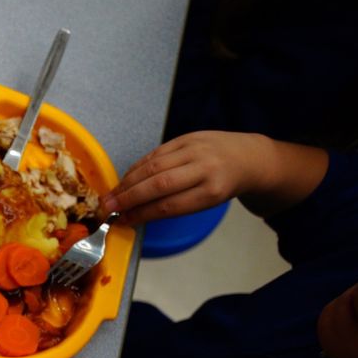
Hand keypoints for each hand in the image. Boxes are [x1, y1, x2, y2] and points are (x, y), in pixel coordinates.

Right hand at [103, 131, 269, 223]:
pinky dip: (137, 166)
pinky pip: (156, 152)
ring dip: (128, 181)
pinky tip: (126, 178)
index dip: (143, 213)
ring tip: (112, 195)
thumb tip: (135, 214)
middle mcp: (205, 168)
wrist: (250, 156)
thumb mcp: (208, 201)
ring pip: (154, 166)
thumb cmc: (224, 184)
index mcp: (213, 191)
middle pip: (160, 184)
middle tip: (108, 208)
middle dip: (130, 197)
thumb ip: (176, 206)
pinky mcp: (187, 137)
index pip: (170, 205)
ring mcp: (196, 149)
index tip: (123, 220)